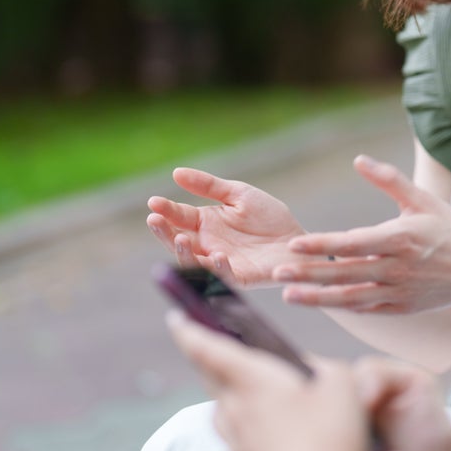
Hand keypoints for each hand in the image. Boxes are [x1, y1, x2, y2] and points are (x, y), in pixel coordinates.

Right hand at [146, 167, 304, 286]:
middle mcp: (207, 244)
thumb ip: (209, 186)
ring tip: (179, 237)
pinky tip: (218, 254)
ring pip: (194, 262)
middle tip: (154, 220)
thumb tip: (175, 172)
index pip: (178, 216)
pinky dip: (218, 268)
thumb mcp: (238, 194)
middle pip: (177, 241)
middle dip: (163, 232)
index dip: (165, 210)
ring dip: (183, 252)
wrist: (298, 240)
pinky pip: (224, 276)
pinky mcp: (239, 277)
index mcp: (205, 223)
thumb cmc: (269, 218)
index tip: (153, 202)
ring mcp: (221, 262)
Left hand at [167, 311, 369, 450]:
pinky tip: (268, 436)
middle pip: (213, 380)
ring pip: (223, 412)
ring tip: (245, 392)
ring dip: (228, 397)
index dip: (190, 329)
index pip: (209, 349)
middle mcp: (236, 411)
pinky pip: (238, 442)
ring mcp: (238, 446)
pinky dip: (246, 431)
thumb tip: (313, 372)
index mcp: (253, 381)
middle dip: (211, 362)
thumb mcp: (344, 386)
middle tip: (215, 351)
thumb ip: (326, 369)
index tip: (176, 316)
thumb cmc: (328, 444)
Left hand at [273, 155, 450, 312]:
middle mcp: (398, 268)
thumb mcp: (422, 199)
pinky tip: (317, 302)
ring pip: (351, 298)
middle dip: (309, 274)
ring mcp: (399, 291)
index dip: (323, 245)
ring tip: (288, 294)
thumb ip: (388, 179)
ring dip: (317, 297)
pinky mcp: (402, 308)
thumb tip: (358, 159)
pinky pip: (366, 309)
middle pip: (345, 274)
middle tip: (278, 272)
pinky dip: (341, 306)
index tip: (295, 243)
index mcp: (401, 238)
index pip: (353, 243)